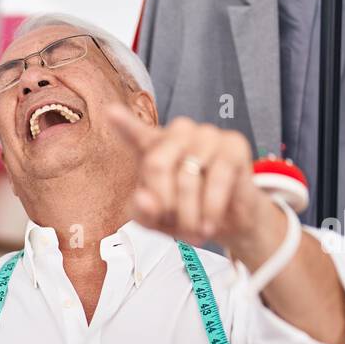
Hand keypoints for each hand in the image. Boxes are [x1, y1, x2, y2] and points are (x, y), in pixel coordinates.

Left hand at [105, 105, 286, 267]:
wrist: (228, 223)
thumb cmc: (187, 213)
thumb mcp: (156, 220)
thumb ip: (144, 212)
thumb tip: (144, 198)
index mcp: (154, 147)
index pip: (136, 134)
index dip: (125, 124)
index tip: (111, 113)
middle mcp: (179, 134)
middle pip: (156, 164)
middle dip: (164, 204)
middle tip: (175, 227)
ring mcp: (207, 135)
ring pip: (187, 177)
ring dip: (189, 214)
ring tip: (194, 230)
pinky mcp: (233, 145)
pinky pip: (216, 180)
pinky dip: (210, 211)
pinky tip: (208, 225)